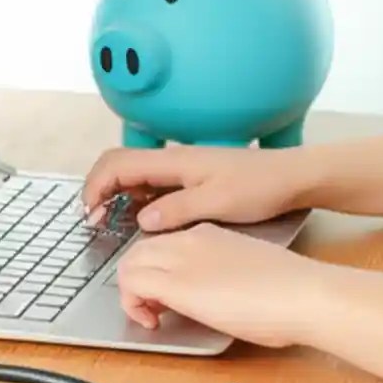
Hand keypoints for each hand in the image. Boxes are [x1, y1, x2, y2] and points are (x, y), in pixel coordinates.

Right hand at [82, 145, 318, 232]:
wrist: (291, 177)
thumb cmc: (260, 187)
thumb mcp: (218, 203)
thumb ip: (177, 210)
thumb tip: (142, 220)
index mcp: (174, 160)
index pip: (118, 163)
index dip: (96, 187)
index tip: (90, 215)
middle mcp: (173, 159)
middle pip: (119, 164)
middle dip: (99, 188)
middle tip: (95, 221)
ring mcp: (182, 167)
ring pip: (134, 174)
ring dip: (116, 194)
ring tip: (111, 223)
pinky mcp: (192, 178)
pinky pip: (153, 184)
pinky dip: (137, 199)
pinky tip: (142, 220)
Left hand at [115, 223, 333, 347]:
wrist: (303, 293)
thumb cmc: (289, 288)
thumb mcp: (246, 267)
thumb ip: (221, 272)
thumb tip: (213, 292)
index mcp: (209, 233)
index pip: (161, 243)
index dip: (155, 270)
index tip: (167, 294)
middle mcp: (190, 240)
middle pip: (137, 251)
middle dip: (136, 281)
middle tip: (156, 308)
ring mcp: (182, 260)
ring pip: (128, 265)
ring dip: (132, 293)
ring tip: (155, 315)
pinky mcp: (178, 285)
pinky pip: (132, 285)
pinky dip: (131, 305)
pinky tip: (153, 323)